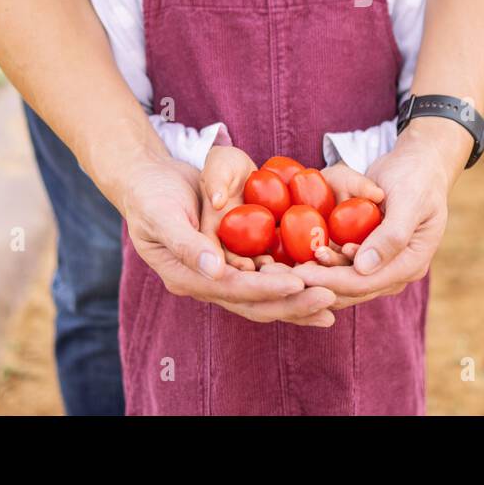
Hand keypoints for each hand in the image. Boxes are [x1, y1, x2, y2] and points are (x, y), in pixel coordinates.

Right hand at [119, 148, 336, 326]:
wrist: (149, 181)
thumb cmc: (150, 195)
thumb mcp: (161, 215)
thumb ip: (185, 243)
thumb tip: (216, 269)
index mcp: (187, 279)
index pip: (234, 291)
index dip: (267, 290)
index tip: (299, 285)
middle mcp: (208, 283)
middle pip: (256, 302)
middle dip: (294, 303)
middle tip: (330, 299)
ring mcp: (223, 274)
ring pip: (266, 295)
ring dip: (299, 299)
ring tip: (334, 298)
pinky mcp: (235, 260)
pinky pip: (268, 275)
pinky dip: (294, 279)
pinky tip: (322, 277)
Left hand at [289, 118, 461, 308]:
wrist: (419, 162)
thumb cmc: (417, 177)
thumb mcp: (409, 201)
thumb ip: (391, 236)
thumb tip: (363, 268)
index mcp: (412, 263)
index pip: (366, 282)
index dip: (332, 280)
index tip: (301, 274)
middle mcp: (396, 271)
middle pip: (352, 288)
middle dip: (318, 283)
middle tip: (283, 275)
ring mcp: (382, 264)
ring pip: (344, 280)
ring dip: (317, 275)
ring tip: (287, 267)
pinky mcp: (368, 253)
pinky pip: (342, 264)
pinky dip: (321, 262)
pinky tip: (297, 256)